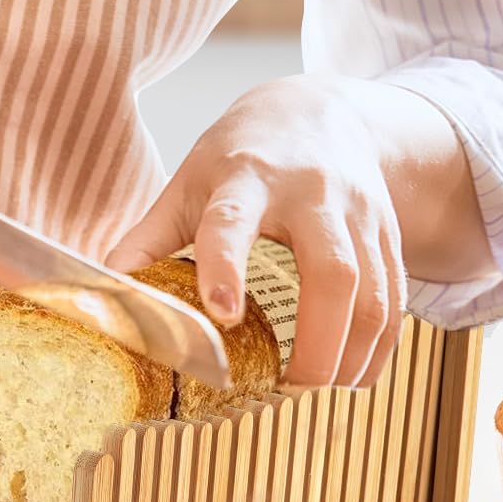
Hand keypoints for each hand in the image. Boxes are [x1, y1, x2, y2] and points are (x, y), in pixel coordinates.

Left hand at [107, 75, 407, 389]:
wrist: (319, 111)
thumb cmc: (243, 154)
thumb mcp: (189, 182)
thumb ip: (149, 238)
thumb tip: (107, 293)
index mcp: (249, 178)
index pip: (234, 221)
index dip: (227, 266)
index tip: (223, 314)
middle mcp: (313, 193)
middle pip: (332, 270)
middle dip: (320, 339)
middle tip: (292, 387)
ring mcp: (359, 212)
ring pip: (374, 291)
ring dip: (354, 352)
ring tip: (321, 390)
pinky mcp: (388, 231)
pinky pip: (395, 297)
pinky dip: (380, 345)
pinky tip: (355, 374)